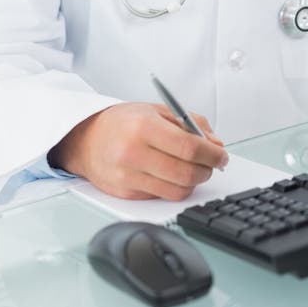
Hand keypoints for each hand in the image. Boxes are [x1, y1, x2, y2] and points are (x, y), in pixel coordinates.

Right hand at [47, 102, 228, 200]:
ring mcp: (128, 177)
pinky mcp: (126, 194)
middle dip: (207, 170)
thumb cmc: (122, 122)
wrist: (86, 139)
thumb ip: (190, 123)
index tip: (222, 155)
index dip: (212, 154)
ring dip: (194, 182)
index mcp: (144, 127)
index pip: (189, 147)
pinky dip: (175, 187)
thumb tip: (215, 143)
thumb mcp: (157, 110)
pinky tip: (174, 175)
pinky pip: (162, 196)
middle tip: (213, 163)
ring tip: (196, 170)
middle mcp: (134, 153)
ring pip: (177, 190)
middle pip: (186, 173)